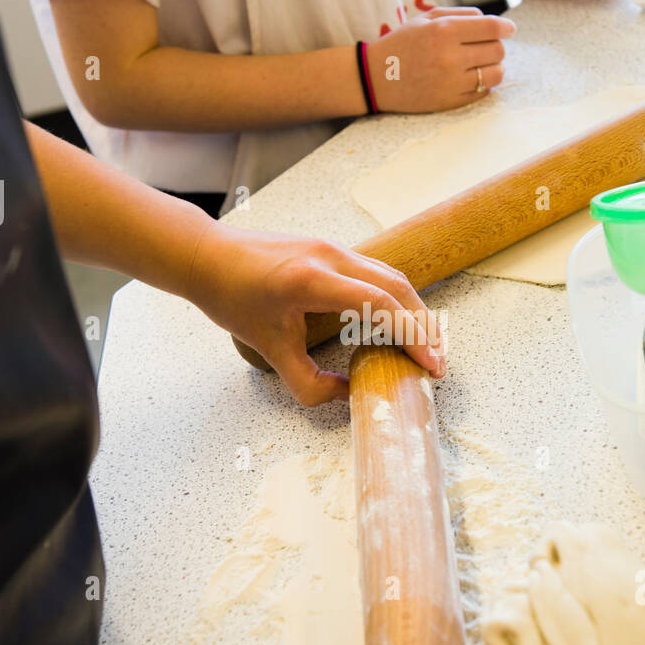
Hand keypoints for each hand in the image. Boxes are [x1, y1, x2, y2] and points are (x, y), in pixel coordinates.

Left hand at [185, 225, 445, 404]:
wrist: (206, 256)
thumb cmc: (231, 297)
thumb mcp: (269, 350)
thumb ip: (309, 384)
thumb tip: (348, 397)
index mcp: (313, 280)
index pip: (379, 303)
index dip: (412, 335)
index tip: (431, 363)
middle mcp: (329, 256)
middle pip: (396, 288)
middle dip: (424, 327)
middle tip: (438, 362)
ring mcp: (332, 247)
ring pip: (390, 277)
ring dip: (413, 310)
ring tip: (426, 345)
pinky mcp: (330, 248)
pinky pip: (375, 272)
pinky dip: (395, 298)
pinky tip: (398, 322)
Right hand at [365, 6, 515, 112]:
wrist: (376, 78)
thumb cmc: (402, 44)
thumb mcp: (425, 18)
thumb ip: (460, 15)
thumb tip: (492, 21)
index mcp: (444, 31)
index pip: (492, 27)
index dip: (506, 28)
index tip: (509, 29)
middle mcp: (450, 56)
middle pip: (497, 50)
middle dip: (497, 46)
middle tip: (487, 46)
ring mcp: (451, 82)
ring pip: (495, 74)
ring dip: (494, 67)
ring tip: (482, 64)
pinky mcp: (451, 101)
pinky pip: (483, 92)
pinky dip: (484, 84)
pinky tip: (471, 77)